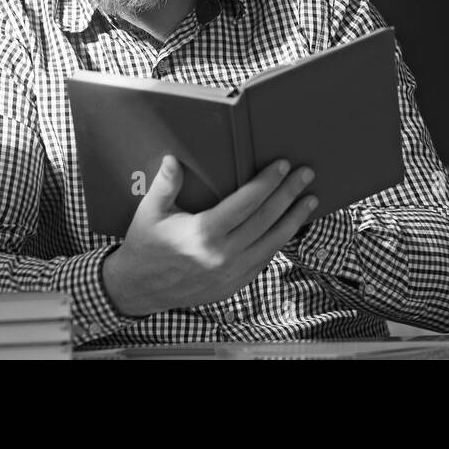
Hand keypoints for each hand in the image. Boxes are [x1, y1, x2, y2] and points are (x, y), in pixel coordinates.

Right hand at [100, 155, 317, 317]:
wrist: (137, 290)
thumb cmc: (144, 246)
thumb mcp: (150, 212)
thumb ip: (166, 184)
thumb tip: (174, 158)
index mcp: (203, 233)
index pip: (247, 202)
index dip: (268, 182)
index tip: (282, 165)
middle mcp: (222, 254)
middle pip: (266, 218)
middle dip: (289, 194)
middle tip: (306, 174)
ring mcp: (231, 273)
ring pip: (273, 242)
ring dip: (294, 219)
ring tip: (311, 200)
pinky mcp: (234, 285)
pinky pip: (264, 260)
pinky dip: (280, 242)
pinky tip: (290, 227)